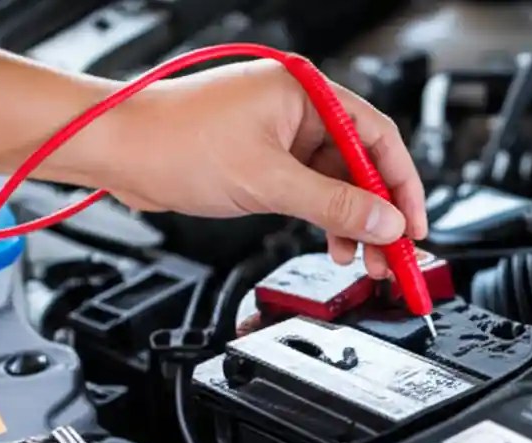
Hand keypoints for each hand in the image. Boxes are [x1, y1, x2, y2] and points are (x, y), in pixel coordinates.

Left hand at [91, 60, 427, 278]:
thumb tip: (385, 223)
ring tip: (365, 261)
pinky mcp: (265, 160)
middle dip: (379, 214)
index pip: (379, 137)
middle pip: (362, 164)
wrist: (116, 150)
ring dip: (353, 223)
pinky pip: (311, 190)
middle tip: (396, 255)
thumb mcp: (268, 181)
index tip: (415, 227)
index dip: (402, 187)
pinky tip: (334, 245)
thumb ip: (334, 205)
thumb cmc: (174, 142)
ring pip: (338, 182)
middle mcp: (299, 109)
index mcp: (307, 92)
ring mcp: (281, 135)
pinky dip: (326, 219)